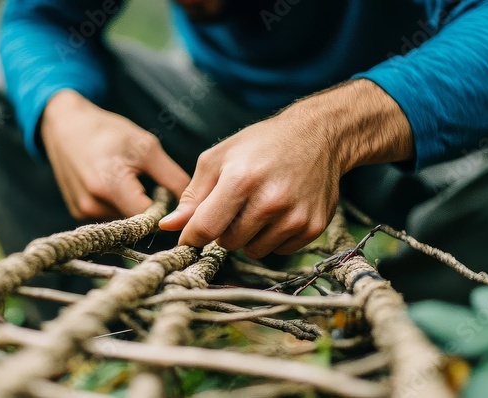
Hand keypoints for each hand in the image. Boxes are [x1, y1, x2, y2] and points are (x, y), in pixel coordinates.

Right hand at [42, 90, 189, 219]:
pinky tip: (116, 184)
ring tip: (130, 180)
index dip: (165, 211)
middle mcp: (92, 205)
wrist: (65, 125)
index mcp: (111, 186)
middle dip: (150, 210)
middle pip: (136, 223)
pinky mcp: (77, 213)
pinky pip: (109, 217)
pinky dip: (118, 206)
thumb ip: (173, 178)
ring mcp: (82, 211)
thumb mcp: (147, 147)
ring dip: (133, 208)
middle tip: (152, 185)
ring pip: (123, 222)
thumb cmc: (108, 132)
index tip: (170, 196)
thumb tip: (194, 204)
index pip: (150, 219)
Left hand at [158, 79, 412, 257]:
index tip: (190, 235)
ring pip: (253, 251)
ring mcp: (296, 216)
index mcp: (241, 179)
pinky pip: (279, 251)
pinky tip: (279, 212)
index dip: (192, 236)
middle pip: (228, 243)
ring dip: (249, 236)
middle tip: (235, 206)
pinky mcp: (314, 227)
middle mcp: (271, 200)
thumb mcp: (219, 159)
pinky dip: (273, 238)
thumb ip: (192, 196)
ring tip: (258, 207)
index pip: (206, 228)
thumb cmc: (261, 144)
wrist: (319, 136)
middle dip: (224, 230)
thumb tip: (169, 227)